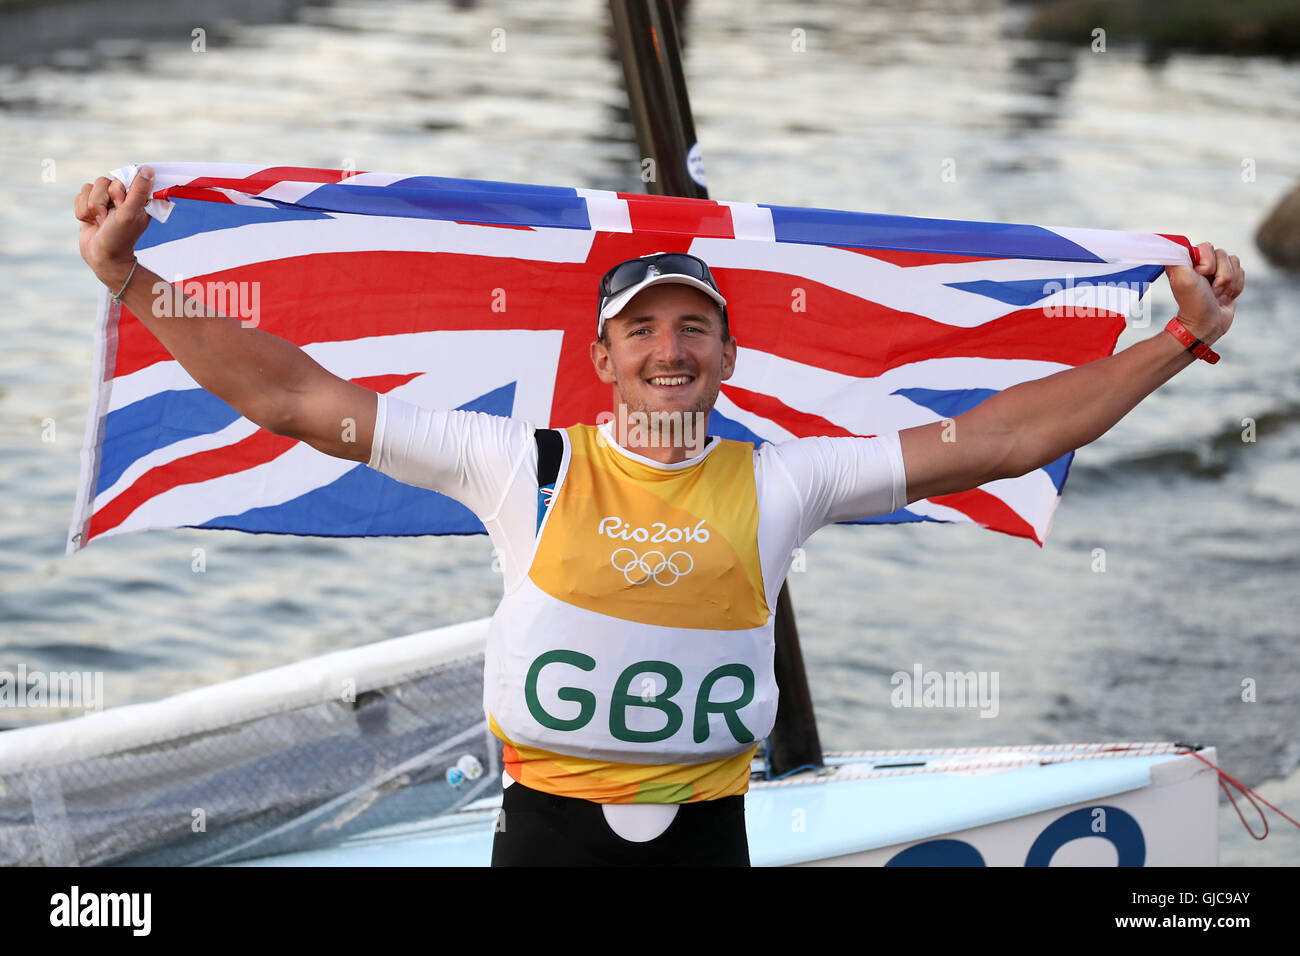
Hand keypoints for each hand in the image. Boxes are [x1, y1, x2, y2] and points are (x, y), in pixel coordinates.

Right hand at [75, 166, 155, 288]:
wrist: (102, 257)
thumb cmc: (120, 237)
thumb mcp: (131, 213)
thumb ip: (139, 191)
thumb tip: (148, 169)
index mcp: (136, 196)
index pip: (120, 177)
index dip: (116, 191)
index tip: (120, 206)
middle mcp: (121, 196)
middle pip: (101, 181)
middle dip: (100, 203)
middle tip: (109, 219)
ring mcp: (105, 201)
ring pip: (87, 188)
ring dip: (90, 209)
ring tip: (100, 223)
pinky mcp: (90, 206)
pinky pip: (78, 197)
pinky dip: (82, 212)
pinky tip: (91, 223)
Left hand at [1163, 242, 1244, 345]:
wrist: (1206, 324)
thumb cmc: (1193, 302)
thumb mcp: (1182, 277)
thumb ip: (1177, 257)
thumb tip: (1172, 241)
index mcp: (1187, 261)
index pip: (1207, 247)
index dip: (1207, 262)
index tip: (1201, 276)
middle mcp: (1201, 264)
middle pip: (1224, 255)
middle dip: (1220, 275)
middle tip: (1210, 289)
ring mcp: (1216, 272)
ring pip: (1235, 263)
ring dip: (1228, 283)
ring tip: (1216, 294)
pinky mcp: (1228, 279)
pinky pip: (1242, 272)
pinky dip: (1235, 287)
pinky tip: (1224, 297)